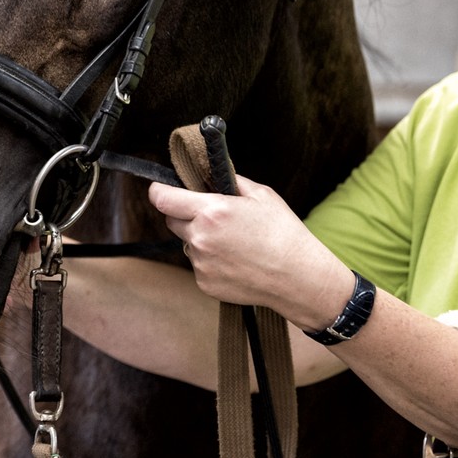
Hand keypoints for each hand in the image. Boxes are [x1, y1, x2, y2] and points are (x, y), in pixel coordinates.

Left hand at [147, 174, 349, 331]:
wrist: (298, 278)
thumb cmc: (283, 233)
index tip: (162, 189)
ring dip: (200, 239)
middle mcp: (200, 237)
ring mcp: (200, 263)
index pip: (162, 198)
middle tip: (213, 217)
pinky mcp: (204, 283)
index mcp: (211, 211)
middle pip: (172, 221)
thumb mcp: (261, 195)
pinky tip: (236, 261)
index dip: (159, 191)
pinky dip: (210, 261)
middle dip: (185, 215)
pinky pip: (198, 265)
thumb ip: (229, 181)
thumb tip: (210, 173)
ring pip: (187, 244)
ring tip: (233, 243)